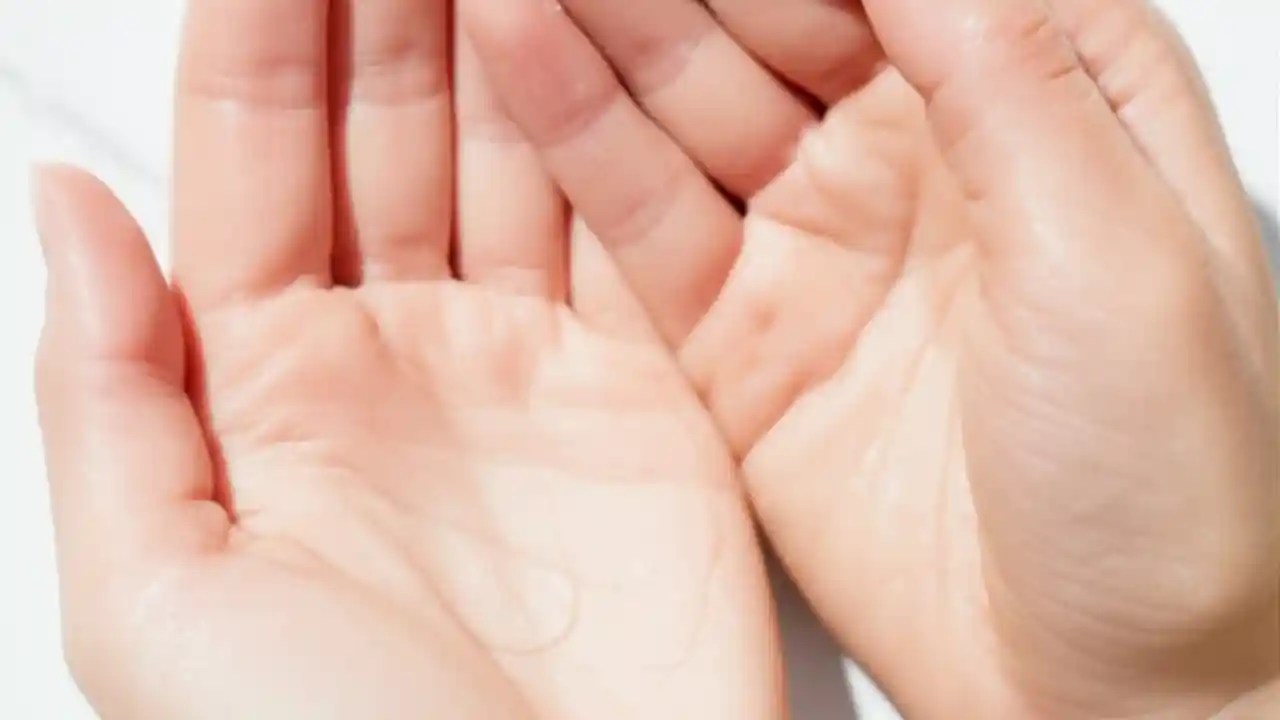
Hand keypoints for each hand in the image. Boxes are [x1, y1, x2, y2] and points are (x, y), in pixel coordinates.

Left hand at [33, 1, 782, 717]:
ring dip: (498, 38)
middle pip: (380, 128)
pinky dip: (604, 125)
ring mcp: (525, 362)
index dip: (262, 31)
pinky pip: (613, 221)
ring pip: (502, 153)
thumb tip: (65, 209)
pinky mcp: (641, 384)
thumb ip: (108, 395)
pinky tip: (586, 35)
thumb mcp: (159, 599)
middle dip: (385, 10)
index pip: (249, 157)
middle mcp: (394, 358)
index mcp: (262, 391)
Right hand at [464, 0, 1279, 715]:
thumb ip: (1006, 67)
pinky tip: (513, 62)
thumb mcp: (1118, 249)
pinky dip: (573, 143)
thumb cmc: (1175, 488)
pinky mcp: (739, 339)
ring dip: (595, 25)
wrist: (1110, 689)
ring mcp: (816, 245)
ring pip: (684, 102)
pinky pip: (640, 224)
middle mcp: (917, 158)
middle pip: (766, 11)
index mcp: (1041, 102)